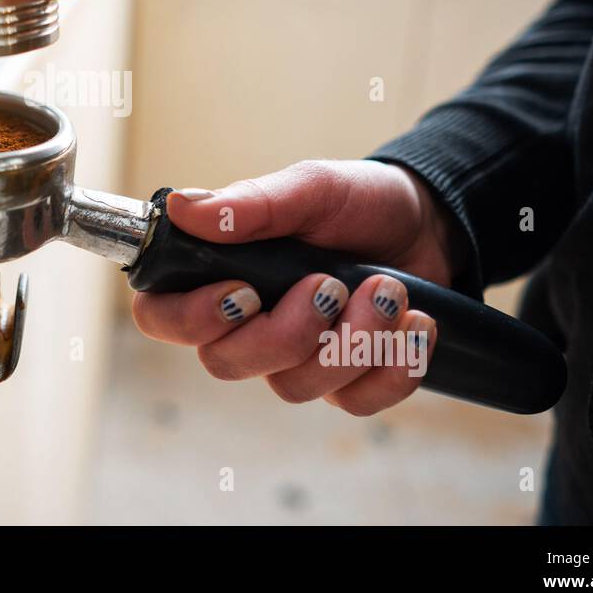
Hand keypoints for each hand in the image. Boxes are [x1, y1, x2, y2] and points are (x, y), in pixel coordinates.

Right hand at [132, 160, 468, 415]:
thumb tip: (180, 207)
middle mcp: (248, 323)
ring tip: (389, 289)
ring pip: (294, 387)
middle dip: (288, 331)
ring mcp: (296, 357)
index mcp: (220, 272)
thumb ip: (251, 205)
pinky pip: (356, 403)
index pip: (162, 316)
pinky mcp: (347, 381)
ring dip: (352, 338)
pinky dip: (394, 365)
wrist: (430, 224)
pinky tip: (416, 323)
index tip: (244, 291)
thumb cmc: (357, 201)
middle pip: (226, 363)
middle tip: (331, 285)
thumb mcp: (310, 188)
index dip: (191, 319)